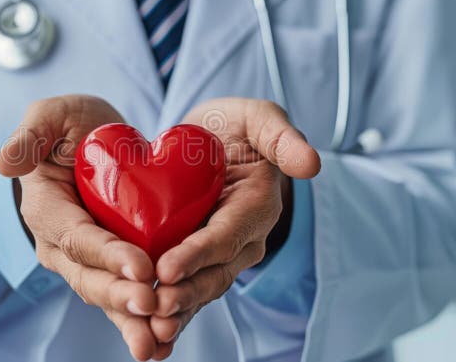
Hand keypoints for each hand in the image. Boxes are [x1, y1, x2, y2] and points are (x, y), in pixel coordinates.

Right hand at [0, 95, 166, 360]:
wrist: (93, 144)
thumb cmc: (72, 128)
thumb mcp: (53, 116)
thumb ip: (31, 133)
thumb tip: (4, 163)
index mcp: (48, 210)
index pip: (76, 237)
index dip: (106, 254)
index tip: (140, 266)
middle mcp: (62, 245)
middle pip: (89, 277)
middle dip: (120, 294)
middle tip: (152, 304)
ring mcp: (85, 262)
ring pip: (106, 296)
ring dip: (130, 320)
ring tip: (157, 340)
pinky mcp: (110, 269)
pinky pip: (122, 300)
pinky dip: (139, 324)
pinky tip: (161, 344)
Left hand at [149, 98, 320, 346]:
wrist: (214, 141)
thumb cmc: (236, 127)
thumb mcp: (258, 118)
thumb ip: (281, 135)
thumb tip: (310, 164)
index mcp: (256, 206)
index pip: (228, 234)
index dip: (199, 253)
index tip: (168, 267)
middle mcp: (243, 239)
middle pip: (214, 272)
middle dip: (186, 293)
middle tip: (154, 306)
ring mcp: (221, 256)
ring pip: (200, 290)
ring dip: (176, 313)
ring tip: (148, 330)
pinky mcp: (199, 262)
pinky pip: (187, 291)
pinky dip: (169, 316)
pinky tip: (145, 337)